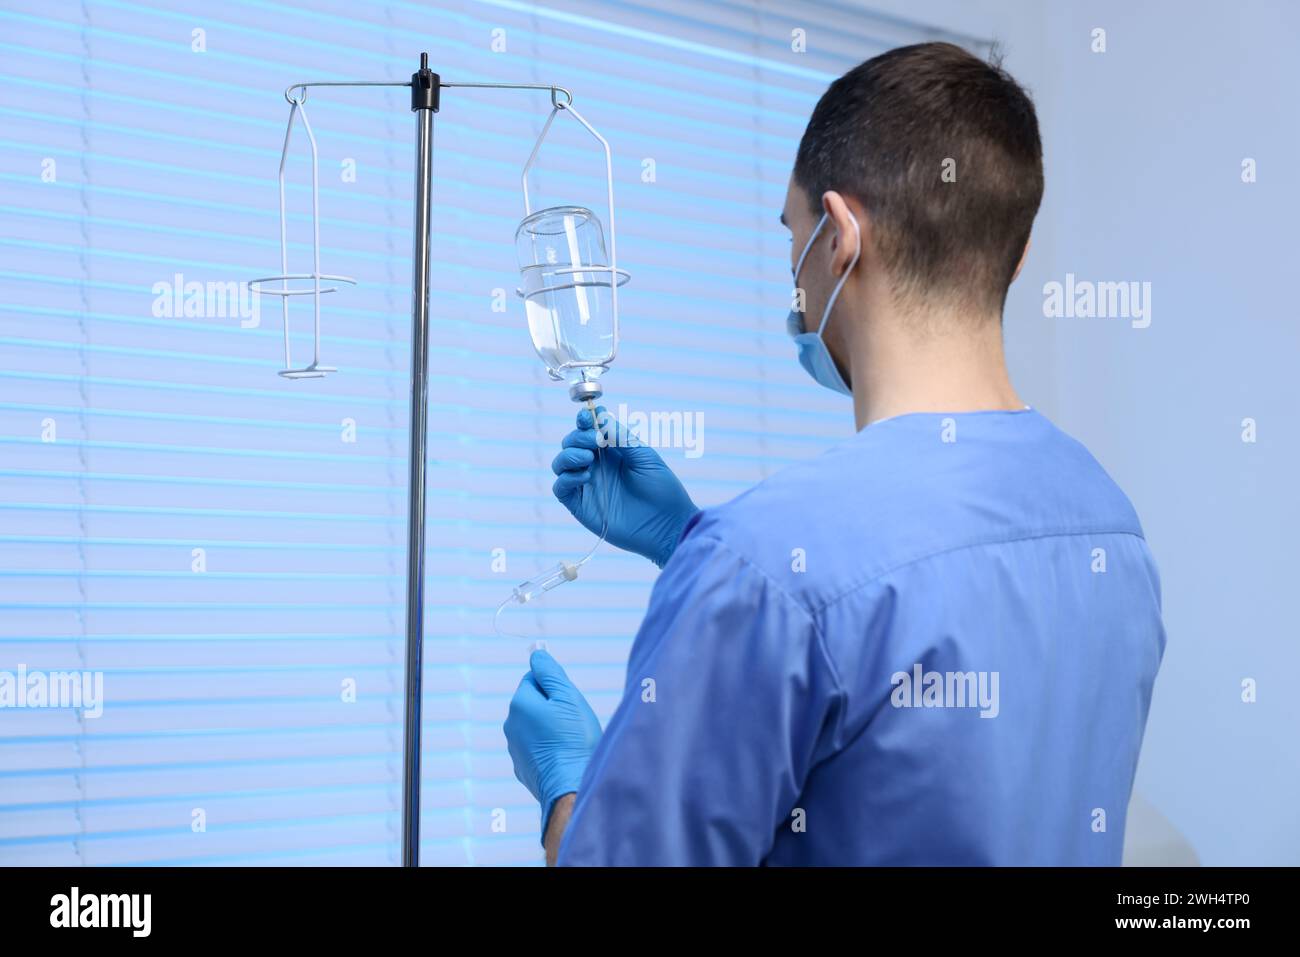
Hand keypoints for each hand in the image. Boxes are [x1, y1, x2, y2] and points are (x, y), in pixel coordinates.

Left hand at [504, 649, 601, 835]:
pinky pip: (536, 748)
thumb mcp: (567, 697)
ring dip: (549, 728)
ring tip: (569, 741)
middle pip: (533, 703)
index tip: (568, 700)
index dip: (554, 686)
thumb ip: (550, 673)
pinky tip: (562, 756)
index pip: (533, 678)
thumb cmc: (573, 740)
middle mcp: (511, 725)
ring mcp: (514, 748)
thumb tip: (536, 654)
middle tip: (571, 721)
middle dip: (552, 707)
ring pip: (534, 726)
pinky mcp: (522, 768)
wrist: (570, 787)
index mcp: (520, 704)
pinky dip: (548, 748)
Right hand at [551, 406, 699, 567]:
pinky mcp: (581, 506)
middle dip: (578, 437)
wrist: (667, 525)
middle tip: (594, 441)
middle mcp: (596, 465)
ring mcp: (587, 485)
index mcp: (612, 451)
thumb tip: (599, 416)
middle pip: (571, 443)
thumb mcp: (644, 456)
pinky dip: (567, 478)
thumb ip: (620, 437)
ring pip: (561, 463)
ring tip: (588, 459)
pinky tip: (586, 477)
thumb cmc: (662, 489)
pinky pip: (561, 488)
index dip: (584, 419)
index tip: (587, 416)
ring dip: (569, 455)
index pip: (589, 429)